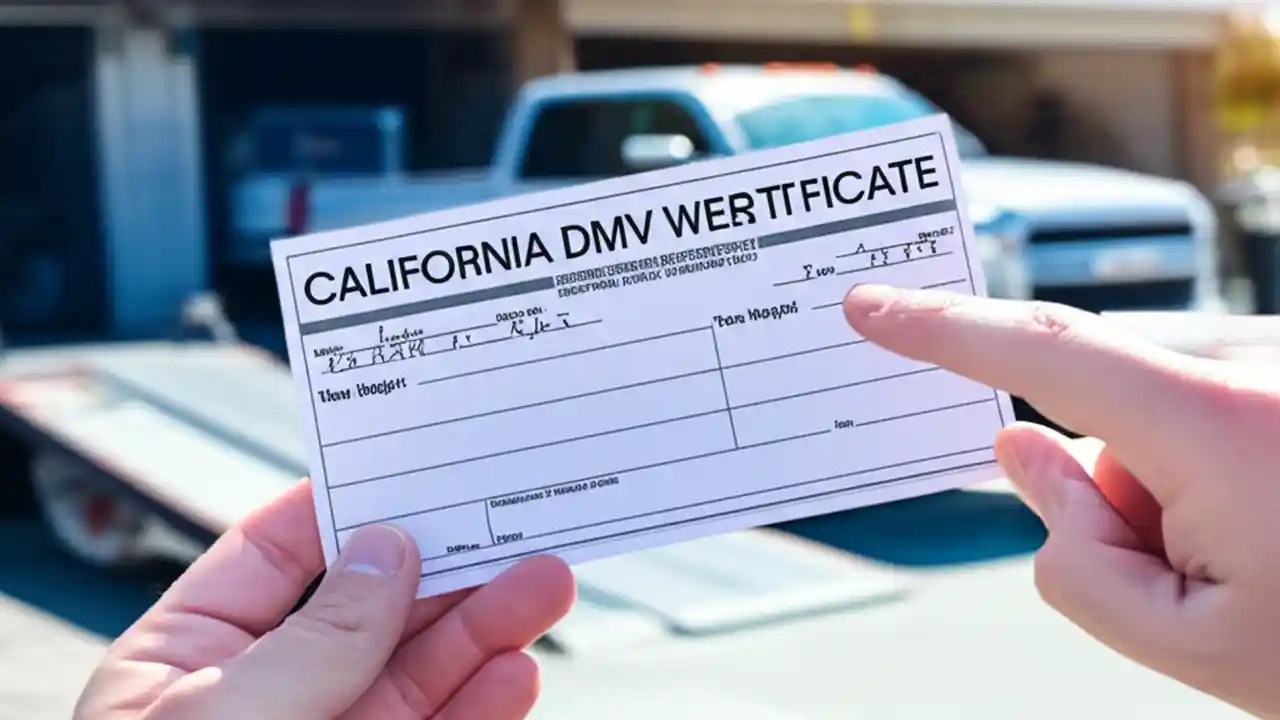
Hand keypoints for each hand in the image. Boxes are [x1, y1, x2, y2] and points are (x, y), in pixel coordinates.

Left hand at [74, 480, 575, 719]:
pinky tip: (514, 676)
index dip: (344, 506)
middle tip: (515, 531)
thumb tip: (385, 552)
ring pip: (417, 672)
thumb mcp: (224, 716)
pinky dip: (480, 706)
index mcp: (188, 656)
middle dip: (445, 569)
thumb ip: (315, 637)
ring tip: (544, 588)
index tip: (413, 467)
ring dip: (483, 630)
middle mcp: (262, 694)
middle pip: (370, 609)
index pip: (274, 555)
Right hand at [844, 285, 1279, 718]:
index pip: (1040, 352)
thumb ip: (1071, 558)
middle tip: (1191, 572)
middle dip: (1112, 486)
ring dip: (1171, 478)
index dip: (939, 329)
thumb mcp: (1194, 645)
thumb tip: (1023, 455)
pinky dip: (1208, 459)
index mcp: (1220, 424)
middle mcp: (1259, 363)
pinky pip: (1205, 394)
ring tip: (1261, 554)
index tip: (870, 306)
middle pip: (1100, 401)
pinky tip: (1272, 518)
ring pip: (1155, 403)